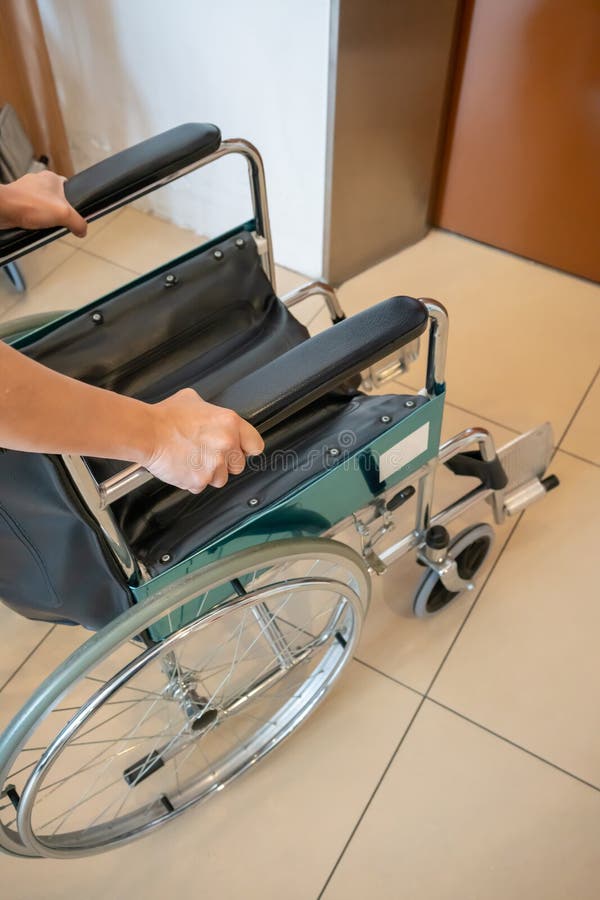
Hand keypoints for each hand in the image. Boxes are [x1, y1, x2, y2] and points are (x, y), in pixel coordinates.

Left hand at [0, 171, 86, 236]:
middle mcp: (38, 182)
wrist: (3, 210)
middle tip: (58, 223)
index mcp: (52, 178)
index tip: (73, 213)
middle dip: (57, 214)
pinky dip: (33, 222)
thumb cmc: (29, 204)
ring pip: (42, 208)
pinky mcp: (18, 201)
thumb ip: (78, 223)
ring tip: (44, 226)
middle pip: (56, 200)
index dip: (73, 202)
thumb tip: (83, 230)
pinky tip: (34, 227)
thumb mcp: (64, 214)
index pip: (68, 188)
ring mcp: (27, 191)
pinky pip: (31, 213)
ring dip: (45, 219)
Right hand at [144, 388, 263, 492]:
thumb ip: (212, 413)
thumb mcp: (194, 400)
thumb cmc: (165, 416)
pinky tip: (183, 467)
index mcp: (230, 423)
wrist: (147, 432)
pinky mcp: (200, 480)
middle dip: (225, 462)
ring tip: (192, 460)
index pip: (256, 445)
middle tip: (207, 454)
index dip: (246, 449)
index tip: (240, 450)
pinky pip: (201, 486)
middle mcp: (226, 444)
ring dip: (209, 473)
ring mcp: (214, 464)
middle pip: (238, 465)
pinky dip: (192, 481)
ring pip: (221, 479)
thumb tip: (212, 417)